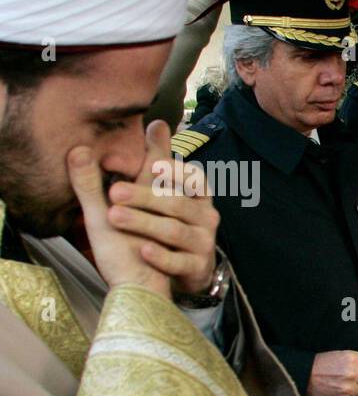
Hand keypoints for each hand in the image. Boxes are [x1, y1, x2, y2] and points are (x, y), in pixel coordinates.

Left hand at [68, 120, 218, 297]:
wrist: (185, 272)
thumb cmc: (167, 226)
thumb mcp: (163, 194)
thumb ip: (157, 161)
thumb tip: (156, 122)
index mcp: (199, 197)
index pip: (195, 179)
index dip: (177, 172)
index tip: (155, 166)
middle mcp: (206, 217)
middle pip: (177, 204)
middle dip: (145, 196)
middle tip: (114, 192)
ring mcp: (203, 244)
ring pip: (175, 230)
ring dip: (144, 223)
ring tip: (113, 217)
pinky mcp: (197, 268)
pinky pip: (179, 262)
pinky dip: (161, 256)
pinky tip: (143, 250)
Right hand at [306, 350, 357, 395]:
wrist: (302, 375)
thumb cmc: (319, 365)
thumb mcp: (339, 354)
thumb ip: (356, 361)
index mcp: (352, 358)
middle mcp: (352, 373)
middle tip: (354, 380)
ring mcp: (348, 387)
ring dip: (355, 390)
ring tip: (343, 386)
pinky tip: (338, 392)